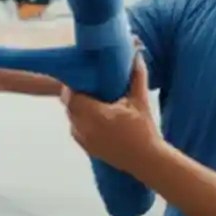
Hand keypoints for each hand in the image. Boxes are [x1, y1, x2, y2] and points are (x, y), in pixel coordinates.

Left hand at [60, 56, 161, 173]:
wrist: (147, 160)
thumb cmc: (144, 130)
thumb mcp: (140, 101)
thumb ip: (136, 76)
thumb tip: (136, 54)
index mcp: (96, 115)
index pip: (71, 96)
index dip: (73, 86)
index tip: (84, 78)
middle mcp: (85, 129)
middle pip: (69, 105)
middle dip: (75, 95)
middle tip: (88, 86)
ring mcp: (84, 140)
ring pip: (71, 117)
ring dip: (78, 108)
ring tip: (92, 100)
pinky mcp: (86, 148)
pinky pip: (75, 128)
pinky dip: (81, 120)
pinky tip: (95, 115)